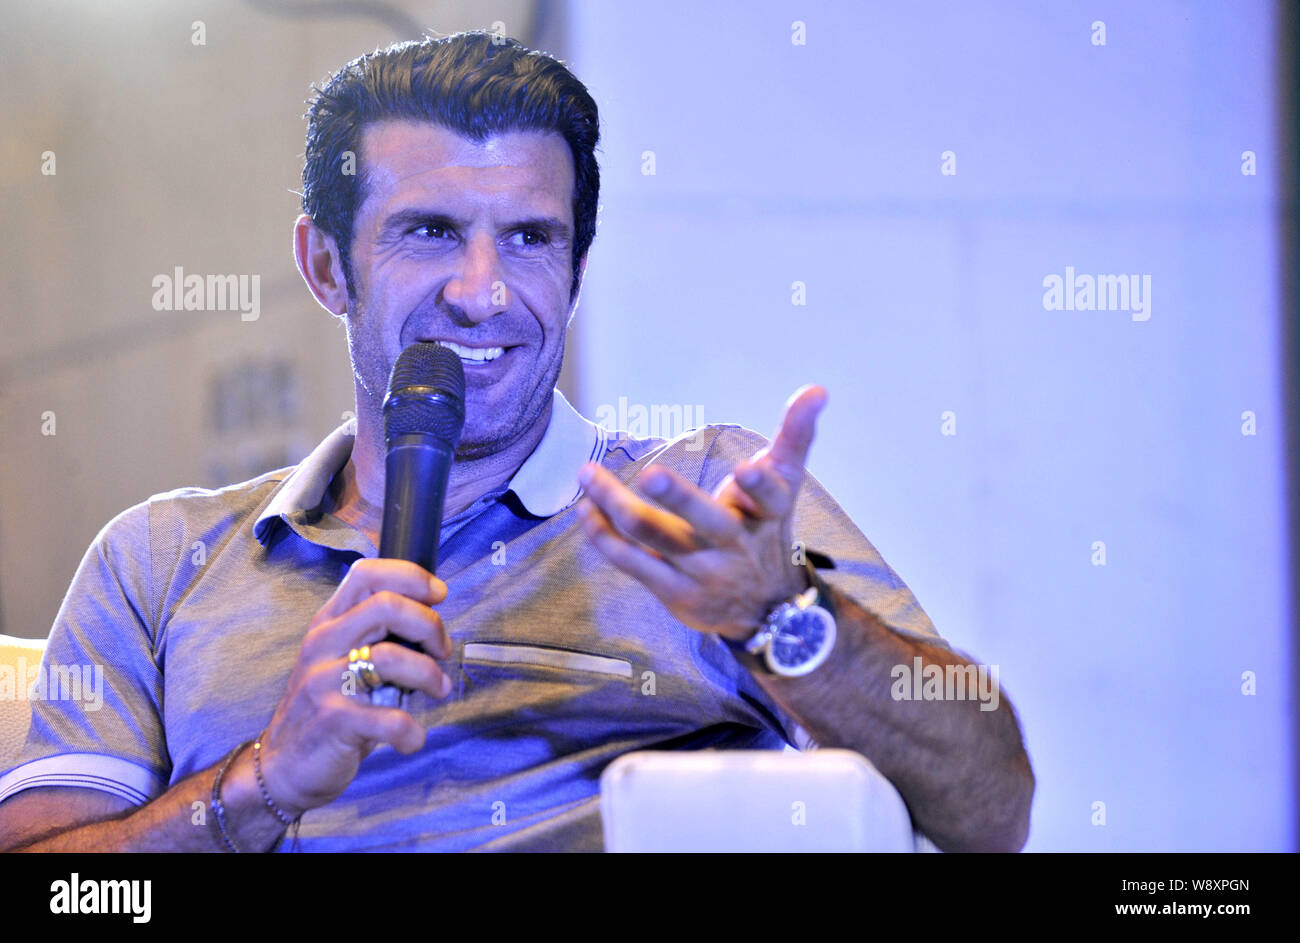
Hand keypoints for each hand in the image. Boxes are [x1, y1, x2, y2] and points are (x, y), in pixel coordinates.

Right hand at [256, 558, 453, 815]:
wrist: (284, 764)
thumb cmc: (331, 705)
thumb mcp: (344, 658)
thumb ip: (376, 633)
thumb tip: (432, 617)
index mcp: (330, 621)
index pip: (367, 574)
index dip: (411, 576)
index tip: (440, 594)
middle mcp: (323, 643)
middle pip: (387, 606)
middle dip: (430, 625)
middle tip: (442, 651)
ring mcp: (324, 680)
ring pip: (391, 657)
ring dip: (429, 674)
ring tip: (438, 690)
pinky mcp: (332, 720)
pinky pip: (389, 718)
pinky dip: (411, 730)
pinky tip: (412, 738)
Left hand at [576, 384, 827, 640]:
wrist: (767, 612)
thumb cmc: (767, 531)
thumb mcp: (787, 486)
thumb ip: (796, 436)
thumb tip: (817, 389)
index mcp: (769, 515)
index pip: (772, 497)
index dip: (760, 485)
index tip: (749, 468)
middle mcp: (737, 545)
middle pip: (708, 521)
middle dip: (680, 498)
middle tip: (651, 475)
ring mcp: (704, 572)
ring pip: (655, 537)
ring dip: (617, 505)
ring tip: (587, 474)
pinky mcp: (675, 592)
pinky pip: (633, 563)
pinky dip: (604, 536)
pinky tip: (586, 509)